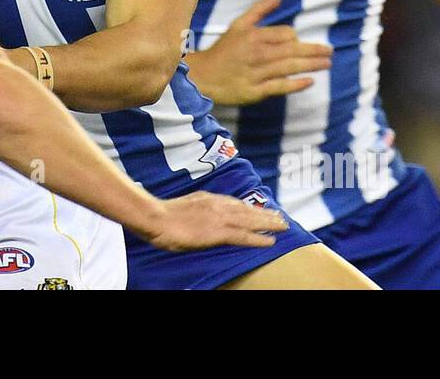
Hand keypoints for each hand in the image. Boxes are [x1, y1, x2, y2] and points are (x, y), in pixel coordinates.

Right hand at [141, 191, 287, 251]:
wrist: (157, 218)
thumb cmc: (163, 215)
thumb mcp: (184, 206)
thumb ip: (197, 209)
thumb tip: (202, 215)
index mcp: (209, 198)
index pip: (235, 203)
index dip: (251, 208)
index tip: (262, 209)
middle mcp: (218, 205)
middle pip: (248, 209)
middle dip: (266, 214)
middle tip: (281, 218)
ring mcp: (220, 218)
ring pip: (251, 221)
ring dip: (268, 223)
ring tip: (283, 226)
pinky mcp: (219, 232)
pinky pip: (244, 236)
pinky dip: (259, 238)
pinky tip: (270, 241)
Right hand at [186, 0, 331, 104]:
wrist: (203, 76)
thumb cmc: (224, 50)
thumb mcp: (239, 25)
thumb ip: (260, 9)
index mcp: (254, 36)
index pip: (285, 34)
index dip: (295, 38)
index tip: (299, 42)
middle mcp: (257, 54)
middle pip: (291, 50)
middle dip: (313, 50)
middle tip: (330, 51)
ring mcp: (257, 73)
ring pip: (288, 67)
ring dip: (310, 65)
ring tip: (327, 63)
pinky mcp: (255, 91)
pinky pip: (279, 86)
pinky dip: (295, 84)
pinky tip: (309, 81)